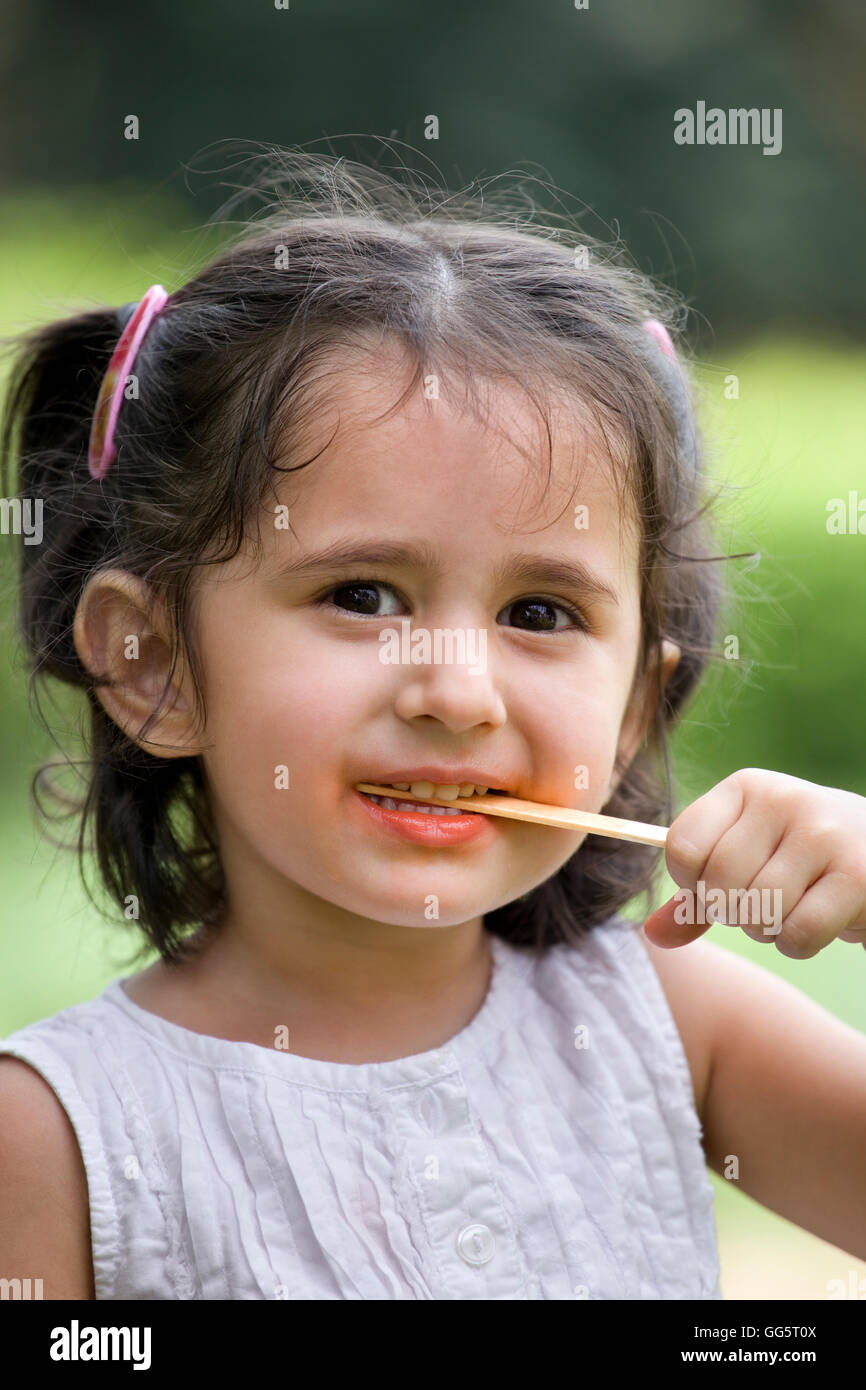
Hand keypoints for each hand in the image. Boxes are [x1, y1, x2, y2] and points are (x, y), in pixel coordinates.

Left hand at [643, 768, 865, 956]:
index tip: (714, 885)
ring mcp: (822, 834)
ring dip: (767, 930)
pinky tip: (817, 921)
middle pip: (717, 885)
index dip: (690, 884)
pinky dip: (797, 945)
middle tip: (760, 903)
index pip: (682, 846)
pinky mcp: (857, 874)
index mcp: (745, 788)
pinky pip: (797, 933)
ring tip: (792, 908)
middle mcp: (782, 800)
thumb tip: (653, 934)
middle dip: (731, 913)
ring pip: (757, 913)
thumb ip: (696, 895)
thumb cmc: (799, 859)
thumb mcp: (745, 859)